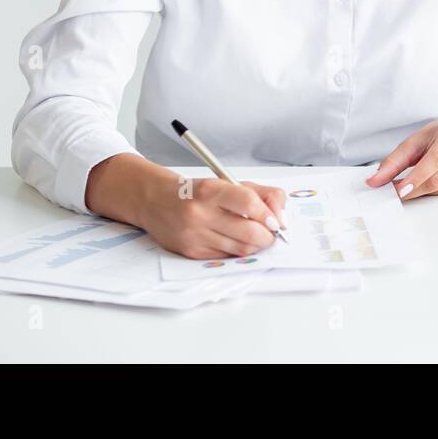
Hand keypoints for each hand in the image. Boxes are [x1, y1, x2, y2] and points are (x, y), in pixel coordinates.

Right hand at [139, 171, 288, 259]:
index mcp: (210, 190)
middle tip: (272, 233)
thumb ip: (260, 194)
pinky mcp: (191, 252)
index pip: (249, 204)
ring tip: (258, 237)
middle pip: (248, 232)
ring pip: (240, 249)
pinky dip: (238, 251)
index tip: (276, 220)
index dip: (269, 214)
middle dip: (268, 236)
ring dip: (256, 245)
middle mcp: (199, 213)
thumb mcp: (228, 182)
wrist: (157, 201)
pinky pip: (226, 256)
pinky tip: (237, 241)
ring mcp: (194, 235)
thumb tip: (280, 214)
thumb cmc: (196, 192)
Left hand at [365, 111, 437, 200]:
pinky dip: (429, 190)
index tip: (398, 189)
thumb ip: (397, 158)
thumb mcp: (420, 137)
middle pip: (436, 179)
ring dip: (418, 190)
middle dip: (412, 188)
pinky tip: (427, 180)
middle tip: (393, 191)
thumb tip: (376, 180)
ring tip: (406, 184)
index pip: (435, 160)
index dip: (416, 177)